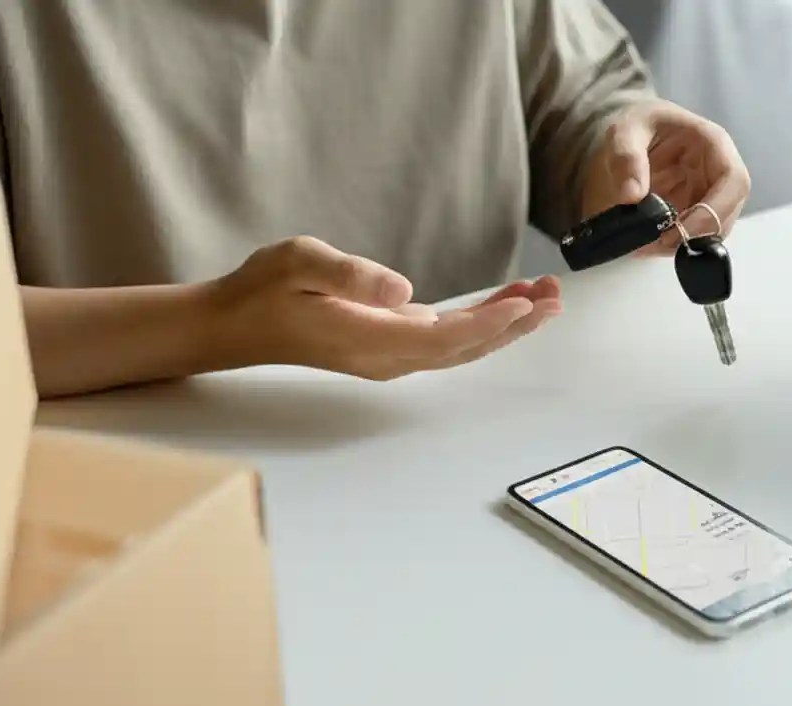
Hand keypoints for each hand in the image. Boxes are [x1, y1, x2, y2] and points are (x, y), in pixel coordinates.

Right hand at [208, 236, 561, 380]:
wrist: (236, 324)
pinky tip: (505, 303)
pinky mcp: (390, 344)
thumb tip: (405, 292)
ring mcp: (390, 354)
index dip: (487, 323)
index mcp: (367, 339)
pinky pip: (447, 339)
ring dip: (504, 324)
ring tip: (543, 296)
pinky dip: (481, 322)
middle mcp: (386, 356)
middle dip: (514, 325)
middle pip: (465, 348)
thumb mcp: (298, 262)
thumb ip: (350, 275)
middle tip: (555, 297)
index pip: (442, 338)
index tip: (524, 304)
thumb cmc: (264, 289)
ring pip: (461, 346)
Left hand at [582, 99, 750, 255]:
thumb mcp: (624, 132)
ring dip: (681, 244)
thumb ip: (626, 159)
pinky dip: (670, 245)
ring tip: (643, 243)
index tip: (681, 231)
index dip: (714, 211)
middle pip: (727, 213)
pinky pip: (691, 236)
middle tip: (655, 243)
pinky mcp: (694, 213)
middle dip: (695, 235)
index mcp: (713, 144)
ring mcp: (708, 196)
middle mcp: (718, 173)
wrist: (629, 134)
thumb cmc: (635, 124)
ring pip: (711, 231)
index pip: (734, 181)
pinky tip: (644, 242)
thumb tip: (632, 196)